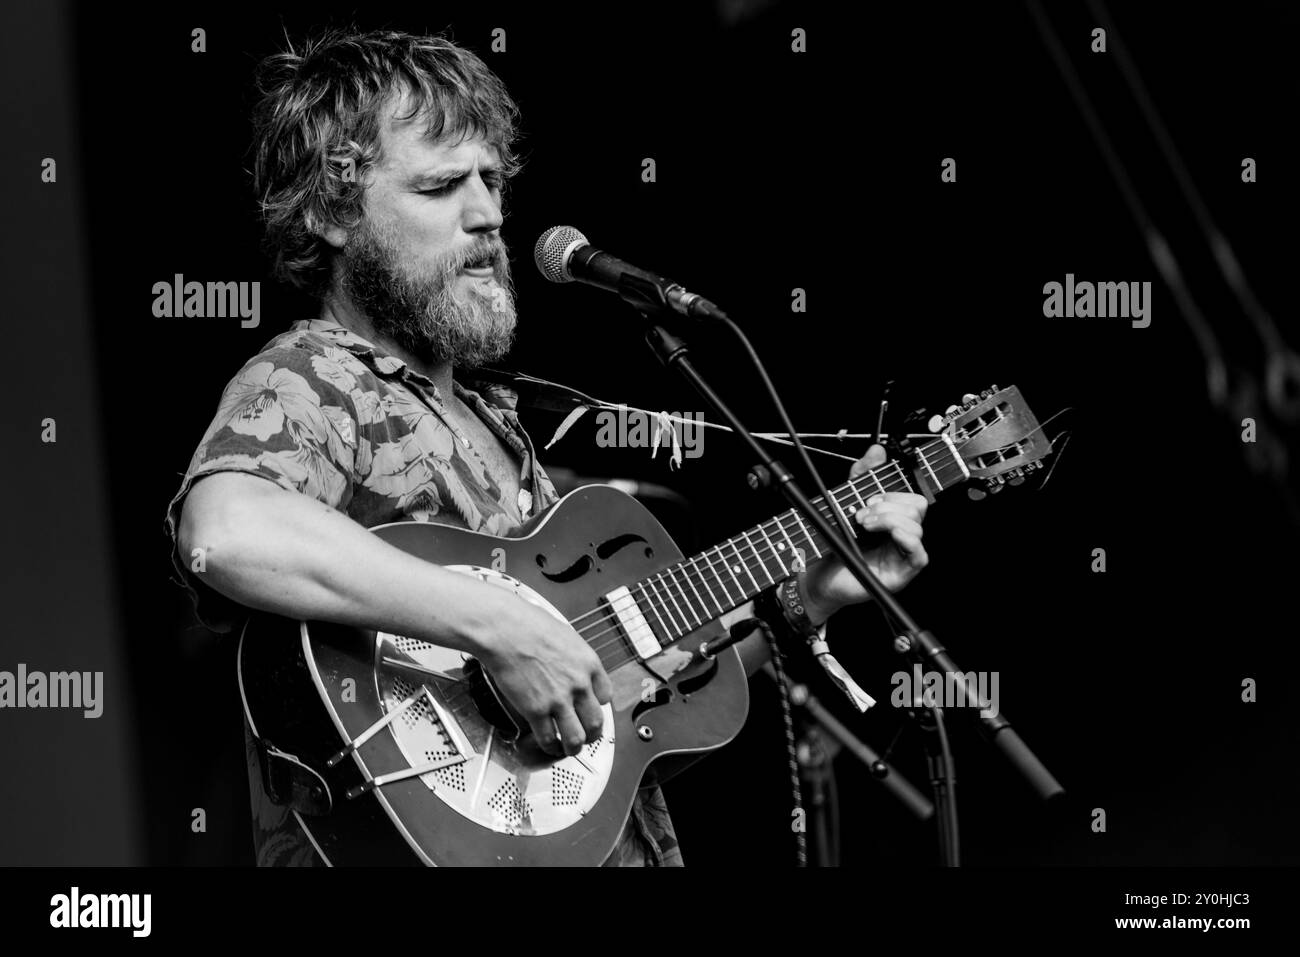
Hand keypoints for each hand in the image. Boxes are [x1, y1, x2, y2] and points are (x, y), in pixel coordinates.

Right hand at [475, 593, 611, 756]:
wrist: (505, 629)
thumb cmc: (528, 625)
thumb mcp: (565, 636)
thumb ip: (573, 657)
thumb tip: (569, 665)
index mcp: (589, 664)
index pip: (606, 696)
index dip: (596, 706)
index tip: (588, 709)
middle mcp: (579, 684)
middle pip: (596, 722)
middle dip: (592, 734)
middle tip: (586, 736)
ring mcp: (559, 699)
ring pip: (576, 738)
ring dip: (573, 748)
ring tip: (568, 749)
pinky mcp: (536, 710)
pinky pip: (548, 739)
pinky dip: (548, 747)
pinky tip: (546, 745)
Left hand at [799, 443, 929, 620]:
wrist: (819, 575)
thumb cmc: (835, 544)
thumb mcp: (845, 503)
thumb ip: (861, 475)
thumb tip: (877, 450)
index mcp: (894, 519)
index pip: (911, 497)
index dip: (892, 493)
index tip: (868, 498)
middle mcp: (902, 536)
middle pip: (918, 508)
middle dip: (888, 505)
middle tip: (862, 515)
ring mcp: (904, 555)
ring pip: (917, 527)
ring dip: (889, 520)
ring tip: (864, 526)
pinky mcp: (902, 573)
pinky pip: (919, 555)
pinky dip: (906, 539)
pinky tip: (888, 535)